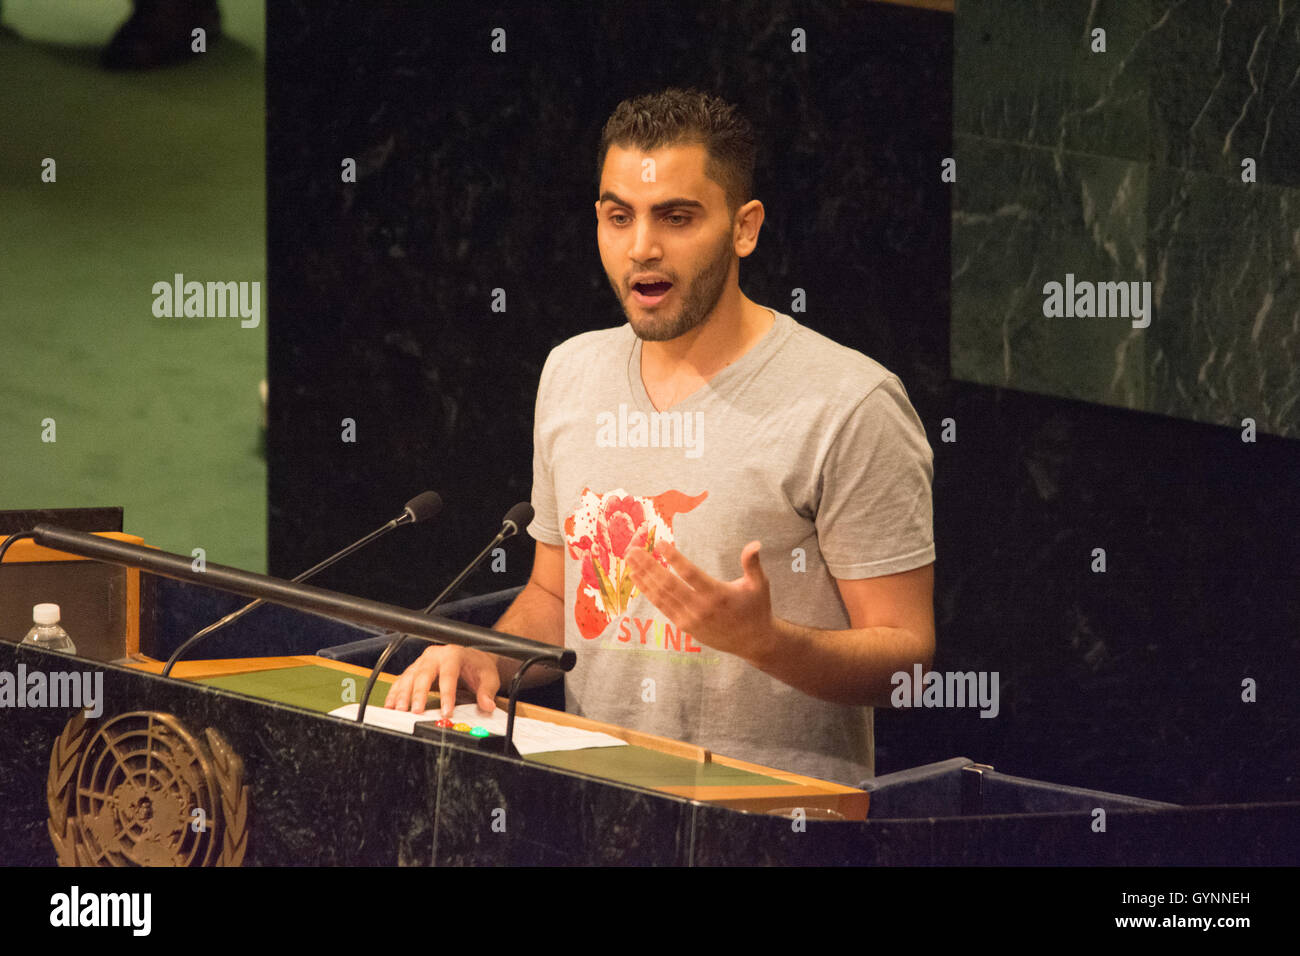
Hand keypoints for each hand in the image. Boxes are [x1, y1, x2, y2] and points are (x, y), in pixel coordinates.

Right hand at [383, 644, 500, 718]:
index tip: (447, 711)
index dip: (447, 694)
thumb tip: (487, 705)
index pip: (448, 674)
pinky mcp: (415, 669)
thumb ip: (487, 692)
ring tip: (399, 710)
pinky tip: (390, 705)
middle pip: (423, 673)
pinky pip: (402, 680)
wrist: (472, 658)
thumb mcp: (488, 677)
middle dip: (418, 694)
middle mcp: (435, 655)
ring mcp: (422, 661)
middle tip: (415, 711)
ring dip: (402, 694)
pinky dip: (395, 693)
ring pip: (409, 676)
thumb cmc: (478, 666)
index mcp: (453, 654)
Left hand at [624, 540, 777, 663]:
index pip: (690, 574)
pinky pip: (663, 607)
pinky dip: (649, 592)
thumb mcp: (760, 585)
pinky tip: (638, 579)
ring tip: (630, 560)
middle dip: (648, 566)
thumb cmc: (756, 608)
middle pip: (668, 585)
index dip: (674, 558)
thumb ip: (753, 564)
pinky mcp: (685, 626)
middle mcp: (701, 608)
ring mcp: (691, 619)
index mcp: (718, 594)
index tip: (660, 543)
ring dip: (644, 577)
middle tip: (633, 550)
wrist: (753, 642)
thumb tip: (755, 544)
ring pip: (662, 596)